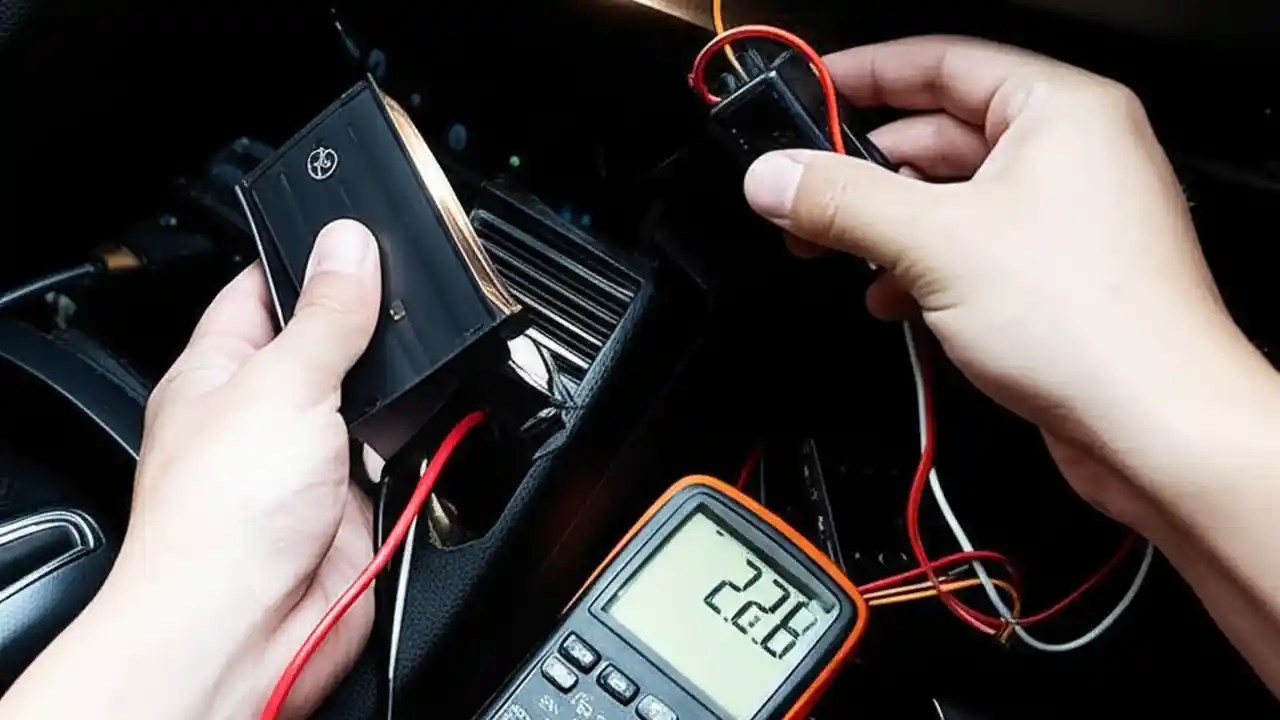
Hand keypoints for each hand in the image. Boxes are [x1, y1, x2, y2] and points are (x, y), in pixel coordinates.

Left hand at [1, 219, 381, 719]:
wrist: (247, 628)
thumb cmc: (219, 517)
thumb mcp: (282, 385)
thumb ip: (327, 315)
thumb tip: (348, 246)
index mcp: (220, 373)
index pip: (261, 291)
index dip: (306, 260)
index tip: (356, 235)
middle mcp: (264, 415)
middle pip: (328, 344)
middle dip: (369, 328)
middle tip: (408, 301)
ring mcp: (309, 461)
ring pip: (369, 402)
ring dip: (397, 392)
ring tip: (424, 366)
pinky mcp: (353, 504)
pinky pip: (398, 456)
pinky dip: (419, 444)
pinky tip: (428, 429)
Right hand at [743, 36, 1279, 522]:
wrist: (1155, 427)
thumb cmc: (1094, 325)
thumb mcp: (935, 244)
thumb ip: (844, 202)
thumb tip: (776, 178)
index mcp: (1059, 112)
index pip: (943, 62)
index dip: (867, 74)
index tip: (811, 93)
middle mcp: (1070, 155)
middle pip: (939, 136)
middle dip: (865, 172)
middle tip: (803, 193)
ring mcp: (1063, 218)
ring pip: (949, 201)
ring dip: (886, 229)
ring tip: (835, 252)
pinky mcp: (1053, 276)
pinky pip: (969, 249)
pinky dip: (922, 269)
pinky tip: (891, 298)